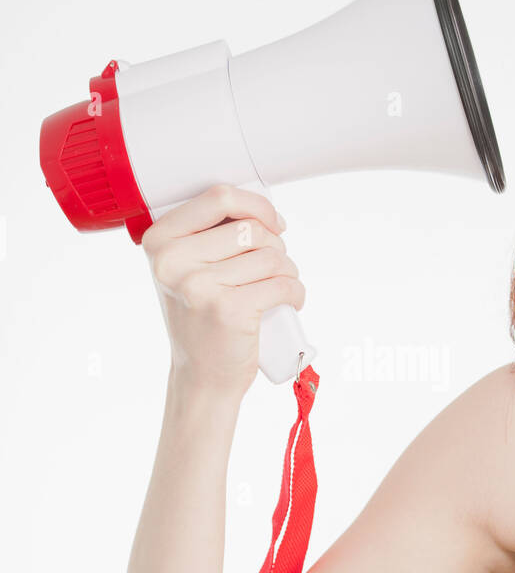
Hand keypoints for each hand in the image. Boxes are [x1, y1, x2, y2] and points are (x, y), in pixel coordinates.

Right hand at [141, 183, 304, 399]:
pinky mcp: (228, 310)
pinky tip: (289, 303)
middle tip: (271, 270)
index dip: (256, 205)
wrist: (201, 376)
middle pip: (251, 229)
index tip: (273, 223)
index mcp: (160, 241)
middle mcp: (173, 261)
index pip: (219, 197)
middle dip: (275, 246)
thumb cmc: (202, 318)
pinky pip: (283, 283)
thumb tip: (262, 209)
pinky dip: (295, 292)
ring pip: (271, 257)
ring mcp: (198, 286)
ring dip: (287, 272)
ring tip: (277, 290)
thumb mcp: (188, 269)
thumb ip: (209, 234)